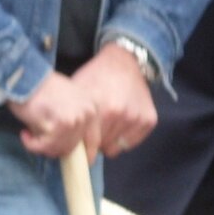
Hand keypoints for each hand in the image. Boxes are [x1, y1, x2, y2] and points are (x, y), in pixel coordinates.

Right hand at [9, 71, 98, 158]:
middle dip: (54, 148)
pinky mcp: (59, 124)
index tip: (65, 157)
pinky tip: (25, 134)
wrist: (24, 75)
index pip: (93, 142)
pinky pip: (45, 147)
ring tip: (30, 134)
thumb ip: (72, 124)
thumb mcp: (66, 103)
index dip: (80, 155)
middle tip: (39, 141)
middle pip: (74, 149)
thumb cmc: (40, 89)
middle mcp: (88, 113)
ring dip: (42, 147)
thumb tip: (68, 150)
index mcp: (92, 107)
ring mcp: (75, 119)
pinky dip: (32, 144)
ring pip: (60, 150)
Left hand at [71, 43, 157, 158]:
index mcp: (100, 108)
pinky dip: (124, 137)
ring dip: (110, 140)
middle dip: (96, 142)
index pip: (90, 145)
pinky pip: (130, 143)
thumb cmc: (96, 76)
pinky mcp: (149, 120)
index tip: (81, 153)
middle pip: (103, 147)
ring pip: (117, 147)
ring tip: (106, 124)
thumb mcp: (78, 91)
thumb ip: (74, 117)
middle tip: (94, 130)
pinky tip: (120, 122)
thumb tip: (65, 142)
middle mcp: (120, 113)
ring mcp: (136, 117)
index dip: (84, 151)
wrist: (123, 61)